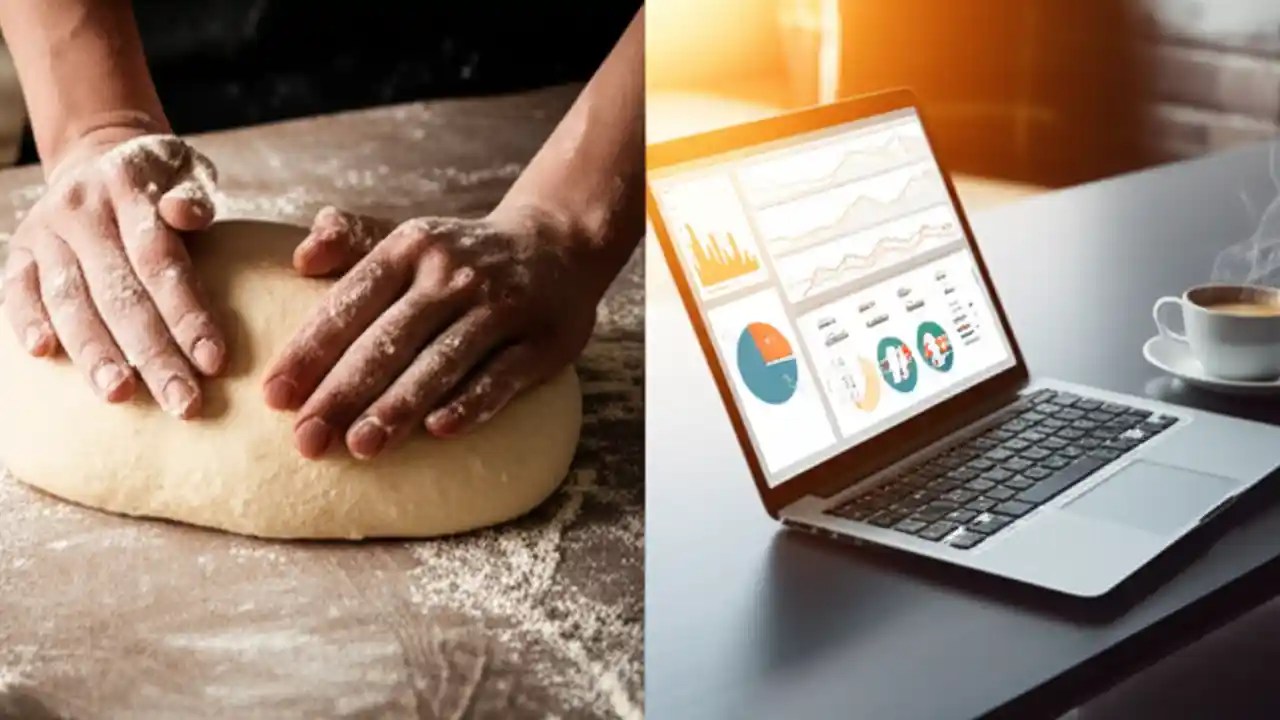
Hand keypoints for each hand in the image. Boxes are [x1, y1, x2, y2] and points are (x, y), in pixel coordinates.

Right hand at [3, 130, 223, 417]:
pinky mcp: (19, 249)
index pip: (161, 261)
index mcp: (130, 188)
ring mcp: (45, 230)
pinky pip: (16, 288)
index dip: (187, 314)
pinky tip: (43, 355)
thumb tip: (187, 214)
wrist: (96, 156)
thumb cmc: (160, 182)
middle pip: (120, 292)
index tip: (214, 362)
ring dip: (95, 351)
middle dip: (153, 354)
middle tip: (183, 403)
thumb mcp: (187, 173)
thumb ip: (194, 197)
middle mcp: (83, 209)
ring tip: (121, 395)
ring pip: (70, 299)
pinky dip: (26, 320)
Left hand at [265, 205, 601, 458]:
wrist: (560, 243)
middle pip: (391, 338)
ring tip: (361, 446)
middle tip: (307, 440)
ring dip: (399, 405)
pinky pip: (503, 376)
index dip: (312, 351)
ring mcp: (502, 306)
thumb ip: (353, 242)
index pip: (352, 301)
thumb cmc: (464, 255)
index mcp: (411, 247)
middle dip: (344, 392)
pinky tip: (439, 431)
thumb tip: (301, 257)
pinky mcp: (544, 340)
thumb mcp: (411, 238)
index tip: (274, 398)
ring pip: (442, 361)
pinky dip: (471, 403)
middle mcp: (454, 273)